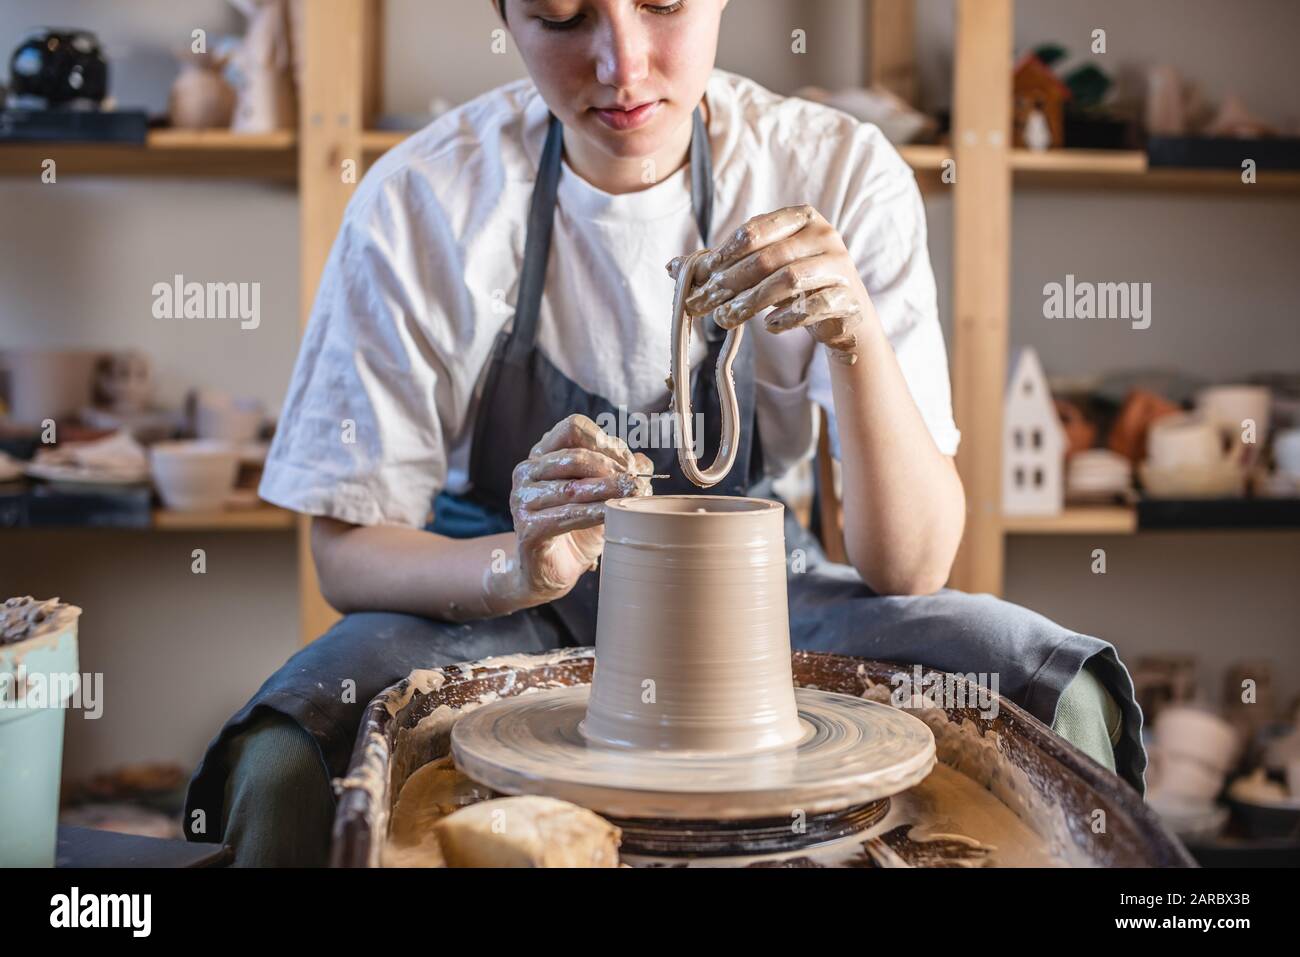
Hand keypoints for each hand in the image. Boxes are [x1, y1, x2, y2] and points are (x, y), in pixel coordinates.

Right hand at [503, 413, 651, 606]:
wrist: (552, 571)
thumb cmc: (577, 527)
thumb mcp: (603, 496)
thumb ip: (621, 474)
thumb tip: (641, 463)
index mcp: (543, 454)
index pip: (573, 428)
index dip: (604, 442)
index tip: (627, 463)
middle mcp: (527, 471)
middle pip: (574, 456)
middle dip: (610, 468)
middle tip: (634, 483)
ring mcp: (522, 500)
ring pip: (572, 487)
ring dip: (607, 490)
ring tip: (631, 495)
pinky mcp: (527, 528)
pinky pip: (566, 515)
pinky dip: (594, 513)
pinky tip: (612, 515)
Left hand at [666, 204, 866, 364]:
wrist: (844, 315)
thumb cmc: (796, 285)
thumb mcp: (761, 268)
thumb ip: (721, 265)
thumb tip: (671, 268)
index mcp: (800, 218)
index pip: (754, 230)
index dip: (724, 254)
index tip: (702, 277)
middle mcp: (823, 235)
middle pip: (766, 258)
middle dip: (728, 283)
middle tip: (701, 305)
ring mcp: (839, 265)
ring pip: (788, 280)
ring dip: (751, 302)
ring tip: (726, 320)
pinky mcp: (847, 297)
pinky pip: (813, 307)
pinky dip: (786, 318)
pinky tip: (769, 326)